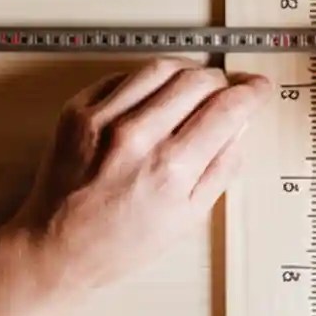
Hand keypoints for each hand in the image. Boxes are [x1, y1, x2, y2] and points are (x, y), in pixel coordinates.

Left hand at [11, 59, 271, 292]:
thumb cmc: (119, 243)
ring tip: (194, 88)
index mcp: (171, 169)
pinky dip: (148, 81)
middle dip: (223, 81)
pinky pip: (125, 76)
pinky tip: (154, 98)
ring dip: (188, 72)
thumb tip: (240, 127)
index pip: (227, 109)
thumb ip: (220, 168)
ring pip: (162, 68)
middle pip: (198, 80)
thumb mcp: (188, 219)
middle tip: (227, 92)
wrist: (57, 247)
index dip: (252, 93)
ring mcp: (104, 119)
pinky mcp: (78, 110)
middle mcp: (137, 137)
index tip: (259, 88)